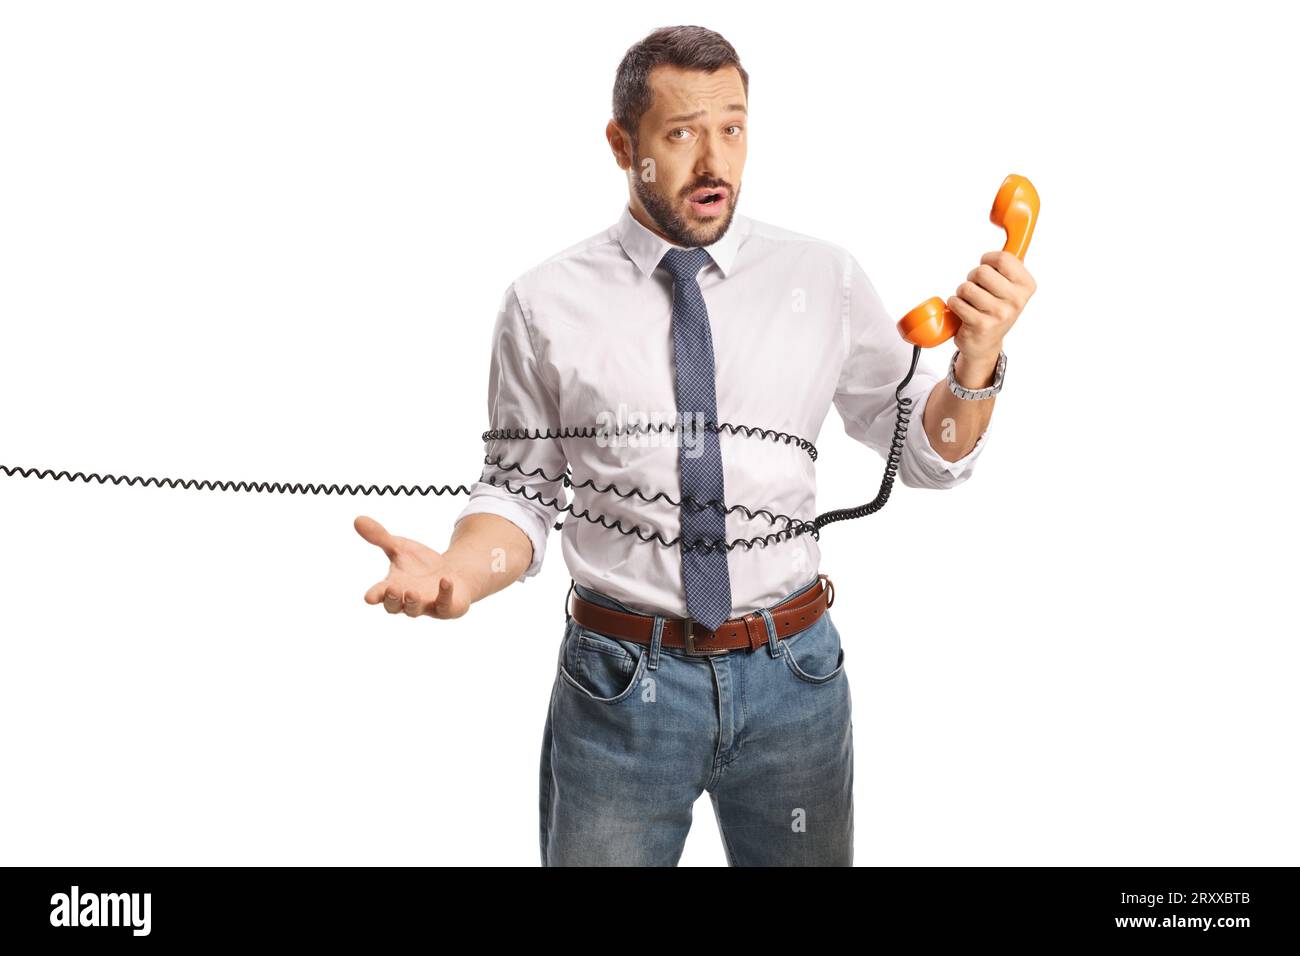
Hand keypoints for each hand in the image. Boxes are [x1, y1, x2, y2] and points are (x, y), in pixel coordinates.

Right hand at [355, 515, 471, 618]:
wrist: (452, 574)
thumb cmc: (420, 564)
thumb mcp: (400, 548)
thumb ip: (380, 537)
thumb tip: (357, 519)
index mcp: (393, 587)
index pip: (380, 594)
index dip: (375, 595)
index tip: (368, 597)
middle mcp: (407, 601)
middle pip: (395, 606)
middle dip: (393, 600)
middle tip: (392, 589)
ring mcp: (427, 606)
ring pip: (416, 610)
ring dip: (413, 602)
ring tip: (412, 593)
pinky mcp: (447, 607)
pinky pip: (445, 604)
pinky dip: (445, 593)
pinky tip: (445, 580)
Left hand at [947, 250, 1036, 364]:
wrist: (985, 343)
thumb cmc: (994, 308)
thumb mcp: (1008, 285)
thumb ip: (1008, 261)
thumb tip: (1007, 222)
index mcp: (1026, 286)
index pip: (1003, 258)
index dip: (988, 259)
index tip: (987, 266)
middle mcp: (1017, 300)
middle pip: (982, 271)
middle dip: (972, 278)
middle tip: (977, 289)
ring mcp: (1000, 314)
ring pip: (966, 287)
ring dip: (962, 293)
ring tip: (970, 303)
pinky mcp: (982, 325)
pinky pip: (957, 302)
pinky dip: (954, 305)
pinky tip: (963, 313)